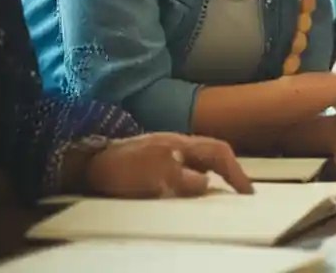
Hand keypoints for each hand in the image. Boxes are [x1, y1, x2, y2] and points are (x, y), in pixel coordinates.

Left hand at [83, 133, 253, 197]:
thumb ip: (184, 179)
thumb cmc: (123, 166)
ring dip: (214, 174)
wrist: (88, 162)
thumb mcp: (157, 175)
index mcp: (182, 144)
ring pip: (199, 160)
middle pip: (213, 153)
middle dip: (230, 170)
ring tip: (221, 192)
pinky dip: (196, 178)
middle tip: (240, 190)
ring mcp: (166, 151)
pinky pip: (185, 168)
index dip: (236, 171)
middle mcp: (178, 145)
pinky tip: (191, 189)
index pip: (219, 153)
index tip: (247, 191)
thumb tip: (208, 184)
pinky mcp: (154, 161)